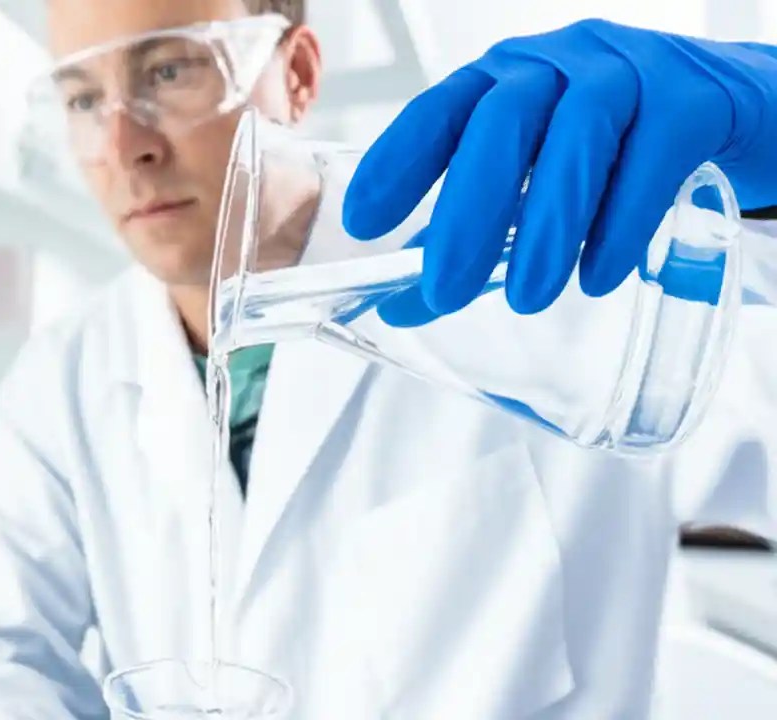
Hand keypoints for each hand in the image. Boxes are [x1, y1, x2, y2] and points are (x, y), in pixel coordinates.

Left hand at [342, 19, 776, 318]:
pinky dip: (621, 220)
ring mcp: (628, 70)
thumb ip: (474, 241)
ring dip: (547, 223)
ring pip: (578, 134)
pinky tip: (598, 275)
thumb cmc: (615, 153)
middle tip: (444, 290)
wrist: (733, 113)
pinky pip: (654, 153)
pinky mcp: (695, 98)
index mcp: (504, 81)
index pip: (440, 110)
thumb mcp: (537, 188)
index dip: (398, 160)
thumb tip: (400, 307)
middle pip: (502, 120)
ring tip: (526, 299)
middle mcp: (557, 63)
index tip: (362, 221)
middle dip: (467, 208)